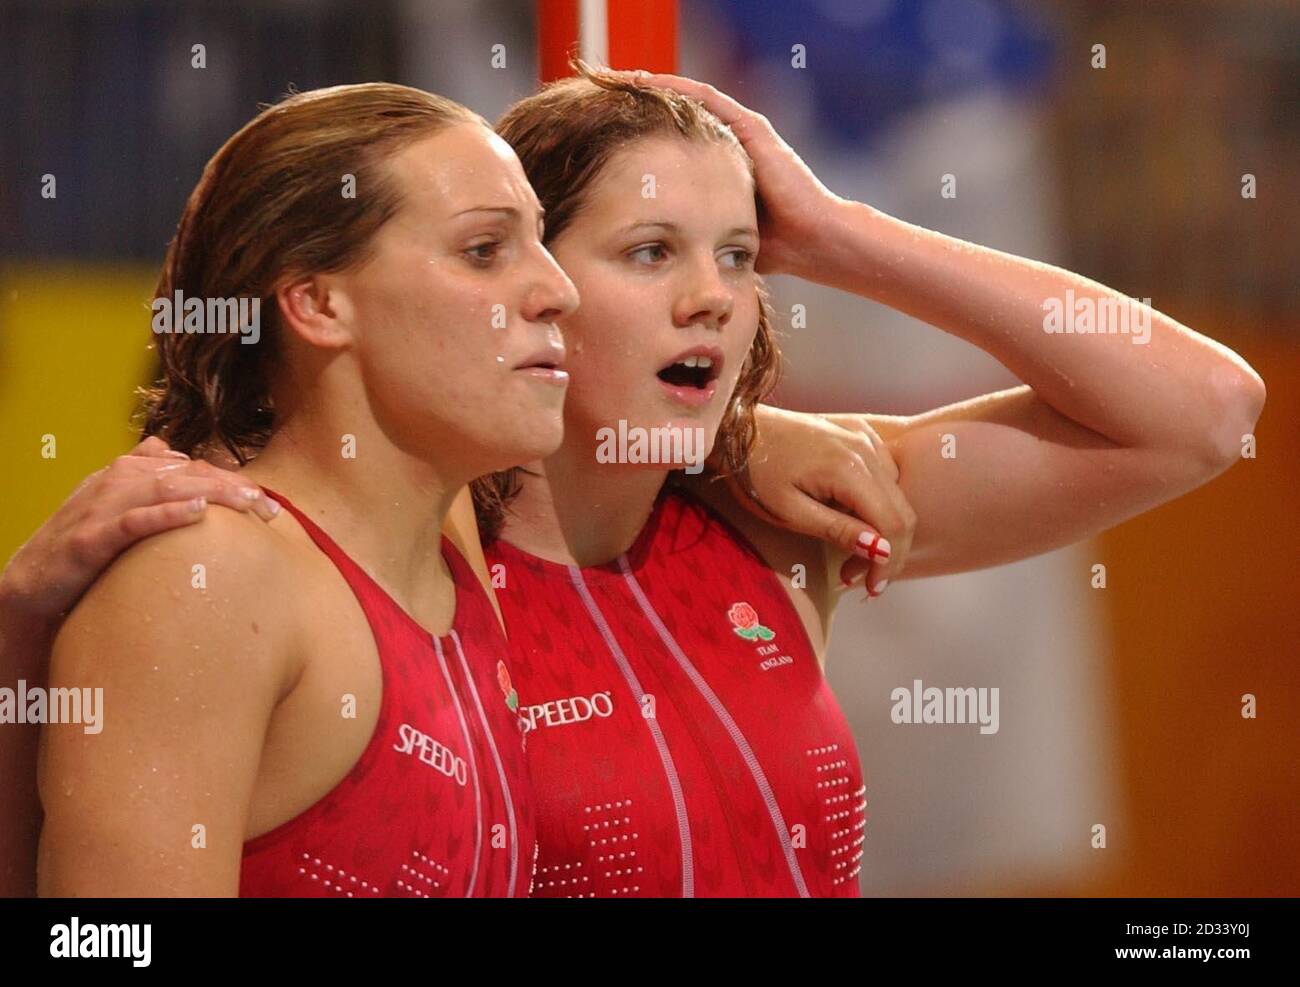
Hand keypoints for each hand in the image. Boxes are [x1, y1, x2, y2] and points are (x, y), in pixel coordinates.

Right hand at [0, 436, 277, 626]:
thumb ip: (142, 476)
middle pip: (187, 474)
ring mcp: (103, 506)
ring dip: (213, 494)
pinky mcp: (90, 537)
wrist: (31, 582)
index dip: (232, 480)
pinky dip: (166, 514)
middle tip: (270, 507)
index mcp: (128, 470)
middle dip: (233, 487)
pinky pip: (134, 521)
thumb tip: (170, 449)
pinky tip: (197, 513)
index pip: (191, 466)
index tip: (268, 500)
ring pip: (167, 489)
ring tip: (248, 504)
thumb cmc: (83, 542)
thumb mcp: (114, 503)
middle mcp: (117, 480)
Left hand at [621, 70, 845, 278]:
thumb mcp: (717, 236)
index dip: (639, 131)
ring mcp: (742, 132)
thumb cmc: (773, 248)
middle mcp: (730, 142)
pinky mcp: (752, 128)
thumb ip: (692, 232)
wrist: (813, 242)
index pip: (671, 140)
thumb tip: (657, 254)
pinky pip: (707, 99)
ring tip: (615, 78)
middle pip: (676, 114)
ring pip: (688, 99)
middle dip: (639, 102)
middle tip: (600, 93)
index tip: (602, 129)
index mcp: (719, 166)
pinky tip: (646, 81)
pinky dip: (676, 88)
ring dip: (651, 86)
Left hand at [726, 407, 915, 597]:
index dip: (888, 562)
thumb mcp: (789, 512)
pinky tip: (853, 518)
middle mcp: (866, 448)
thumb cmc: (755, 475)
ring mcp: (865, 437)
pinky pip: (885, 474)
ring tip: (851, 552)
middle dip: (887, 552)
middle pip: (902, 511)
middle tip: (858, 578)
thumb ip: (838, 530)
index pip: (893, 524)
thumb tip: (881, 551)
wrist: (738, 431)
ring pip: (897, 494)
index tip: (871, 588)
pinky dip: (878, 502)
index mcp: (849, 468)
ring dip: (883, 529)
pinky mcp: (861, 433)